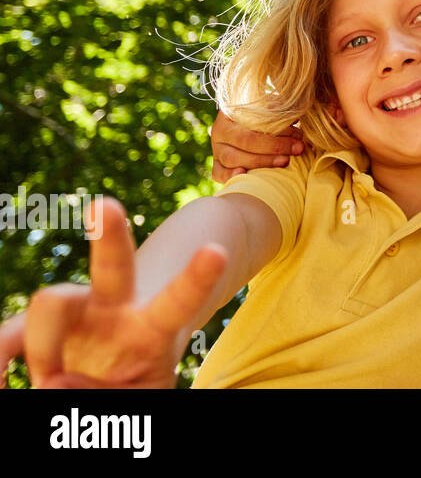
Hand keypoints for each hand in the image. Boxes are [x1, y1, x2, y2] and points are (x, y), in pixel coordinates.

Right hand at [0, 198, 226, 387]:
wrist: (109, 371)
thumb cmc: (134, 381)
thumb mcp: (139, 394)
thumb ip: (107, 396)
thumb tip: (52, 382)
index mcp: (154, 325)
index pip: (180, 299)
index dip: (198, 276)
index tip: (217, 251)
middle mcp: (115, 308)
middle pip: (114, 266)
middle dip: (111, 236)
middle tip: (106, 207)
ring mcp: (74, 314)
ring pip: (50, 302)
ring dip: (45, 351)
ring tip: (49, 386)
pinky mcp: (34, 329)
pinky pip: (8, 337)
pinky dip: (0, 360)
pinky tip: (0, 382)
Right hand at [210, 110, 303, 184]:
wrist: (248, 126)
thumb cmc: (263, 116)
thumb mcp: (269, 108)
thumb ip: (278, 111)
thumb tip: (293, 117)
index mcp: (230, 114)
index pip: (254, 120)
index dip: (276, 130)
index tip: (298, 135)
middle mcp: (220, 132)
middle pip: (245, 142)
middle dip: (274, 147)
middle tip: (297, 148)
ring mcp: (217, 151)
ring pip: (233, 159)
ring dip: (262, 162)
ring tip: (285, 161)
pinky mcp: (217, 167)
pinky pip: (219, 174)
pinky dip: (230, 176)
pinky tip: (244, 174)